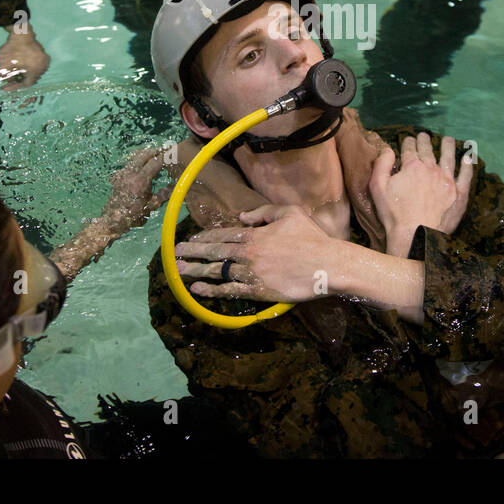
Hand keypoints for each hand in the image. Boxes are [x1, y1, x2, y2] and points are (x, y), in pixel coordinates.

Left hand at [0, 25, 49, 89]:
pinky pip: (37, 65)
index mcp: (35, 70)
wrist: (21, 32)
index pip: (26, 84)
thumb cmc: (13, 48)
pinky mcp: (43, 55)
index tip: (5, 87)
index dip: (14, 87)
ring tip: (13, 74)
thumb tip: (1, 78)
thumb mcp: (3, 62)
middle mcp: (43, 67)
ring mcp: (44, 60)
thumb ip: (1, 74)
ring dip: (24, 74)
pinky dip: (28, 68)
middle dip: (19, 80)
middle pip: (31, 79)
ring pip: (34, 72)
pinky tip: (20, 66)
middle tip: (8, 81)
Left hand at [100, 145, 170, 230]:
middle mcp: (131, 173)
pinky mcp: (119, 176)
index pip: (155, 162)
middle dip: (156, 151)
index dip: (165, 157)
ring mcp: (123, 173)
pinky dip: (139, 161)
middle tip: (165, 151)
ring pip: (136, 157)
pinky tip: (144, 166)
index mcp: (140, 181)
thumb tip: (175, 186)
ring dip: (147, 154)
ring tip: (155, 156)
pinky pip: (130, 163)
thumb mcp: (151, 207)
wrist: (112, 220)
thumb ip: (164, 195)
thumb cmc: (133, 216)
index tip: (173, 154)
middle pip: (145, 154)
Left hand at [175, 203, 337, 302]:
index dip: (205, 237)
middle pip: (215, 252)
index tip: (191, 239)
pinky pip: (230, 291)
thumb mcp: (290, 213)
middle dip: (194, 253)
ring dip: (196, 272)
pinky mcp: (258, 291)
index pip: (224, 234)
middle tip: (176, 254)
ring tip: (179, 273)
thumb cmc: (312, 238)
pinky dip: (212, 291)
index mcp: (255, 234)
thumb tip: (243, 217)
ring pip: (218, 272)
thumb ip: (264, 212)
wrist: (327, 265)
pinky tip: (198, 291)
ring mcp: (251, 273)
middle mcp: (249, 253)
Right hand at [369, 133, 473, 257]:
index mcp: (412, 166)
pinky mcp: (458, 193)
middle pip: (428, 151)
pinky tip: (467, 158)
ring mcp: (447, 181)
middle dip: (424, 141)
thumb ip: (382, 165)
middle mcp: (431, 169)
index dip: (408, 142)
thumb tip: (388, 149)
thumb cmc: (394, 214)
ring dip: (447, 146)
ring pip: (449, 158)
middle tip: (424, 136)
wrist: (415, 235)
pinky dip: (467, 166)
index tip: (408, 139)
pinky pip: (465, 176)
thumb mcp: (377, 187)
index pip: (410, 149)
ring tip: (447, 139)